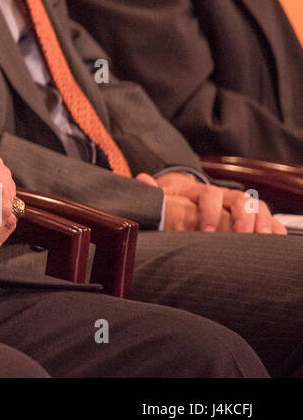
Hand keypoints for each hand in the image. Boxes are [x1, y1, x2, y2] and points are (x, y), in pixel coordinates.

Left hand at [140, 172, 285, 233]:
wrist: (187, 198)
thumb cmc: (175, 202)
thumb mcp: (164, 197)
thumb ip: (155, 192)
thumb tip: (142, 178)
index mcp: (202, 191)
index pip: (210, 194)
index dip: (210, 211)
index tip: (206, 230)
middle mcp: (225, 196)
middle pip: (241, 200)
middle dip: (243, 218)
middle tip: (242, 237)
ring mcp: (241, 206)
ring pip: (258, 208)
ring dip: (263, 222)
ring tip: (262, 240)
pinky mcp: (252, 218)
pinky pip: (270, 220)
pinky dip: (276, 229)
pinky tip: (276, 241)